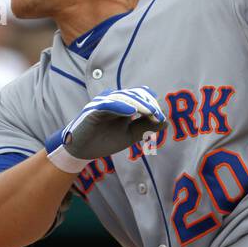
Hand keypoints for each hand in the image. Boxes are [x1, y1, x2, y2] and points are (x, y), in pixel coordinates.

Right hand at [47, 86, 167, 172]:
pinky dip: (120, 106)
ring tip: (150, 112)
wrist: (81, 152)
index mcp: (123, 104)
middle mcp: (113, 100)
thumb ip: (145, 127)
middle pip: (134, 95)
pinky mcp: (92, 109)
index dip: (152, 105)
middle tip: (158, 115)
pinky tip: (131, 112)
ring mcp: (102, 102)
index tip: (161, 118)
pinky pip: (108, 104)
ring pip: (124, 98)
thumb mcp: (129, 135)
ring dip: (139, 104)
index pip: (141, 97)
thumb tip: (166, 121)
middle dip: (148, 104)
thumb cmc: (104, 141)